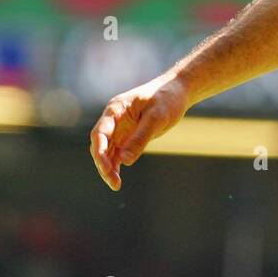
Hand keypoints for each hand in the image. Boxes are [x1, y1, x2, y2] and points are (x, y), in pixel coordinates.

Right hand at [89, 72, 188, 190]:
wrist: (177, 91)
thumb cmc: (167, 99)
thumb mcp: (156, 118)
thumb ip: (140, 138)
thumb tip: (124, 161)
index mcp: (116, 109)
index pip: (100, 132)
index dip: (100, 152)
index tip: (106, 168)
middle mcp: (114, 119)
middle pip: (100, 144)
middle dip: (103, 164)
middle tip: (114, 182)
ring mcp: (120, 127)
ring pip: (107, 151)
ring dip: (108, 167)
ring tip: (116, 185)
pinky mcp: (128, 135)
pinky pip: (117, 152)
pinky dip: (116, 165)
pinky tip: (117, 180)